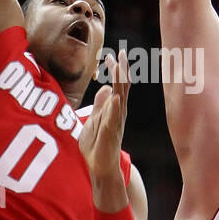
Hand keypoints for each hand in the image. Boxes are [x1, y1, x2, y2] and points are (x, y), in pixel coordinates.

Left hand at [79, 50, 129, 192]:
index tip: (110, 56)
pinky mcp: (110, 133)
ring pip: (119, 99)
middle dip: (122, 71)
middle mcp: (118, 113)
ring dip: (119, 83)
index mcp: (114, 109)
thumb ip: (100, 104)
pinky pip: (113, 118)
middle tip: (123, 53)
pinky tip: (116, 97)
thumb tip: (104, 87)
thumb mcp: (95, 119)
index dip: (114, 70)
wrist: (100, 167)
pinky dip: (114, 107)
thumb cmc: (98, 144)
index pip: (116, 85)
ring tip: (120, 68)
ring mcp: (115, 122)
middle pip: (122, 88)